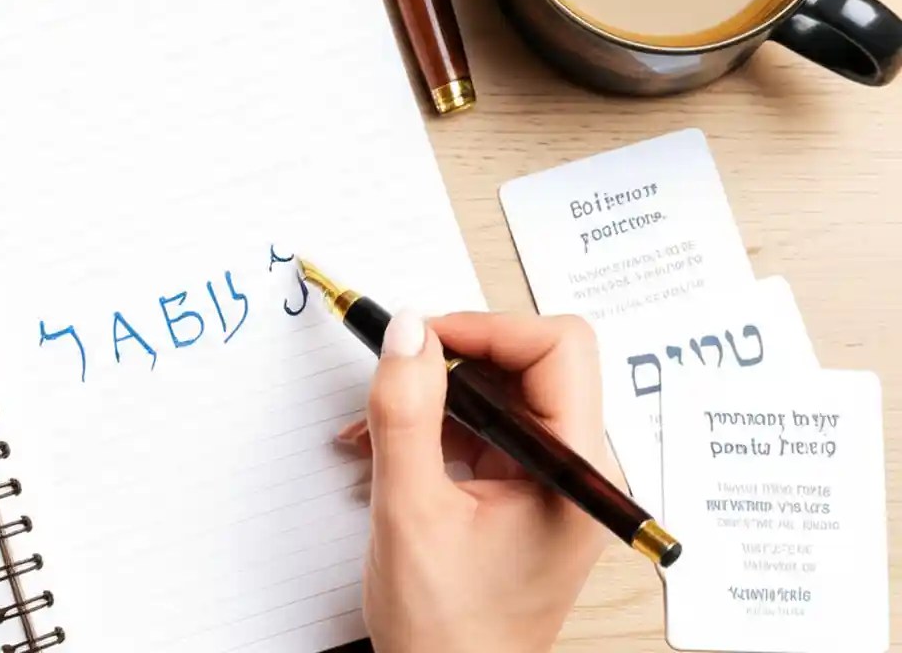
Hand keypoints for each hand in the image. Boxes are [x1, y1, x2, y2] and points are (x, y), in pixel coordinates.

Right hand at [338, 312, 617, 652]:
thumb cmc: (447, 630)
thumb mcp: (411, 512)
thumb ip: (406, 413)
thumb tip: (408, 331)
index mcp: (574, 471)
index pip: (559, 349)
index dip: (489, 328)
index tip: (424, 338)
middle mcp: (576, 468)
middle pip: (532, 363)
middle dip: (457, 357)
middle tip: (397, 369)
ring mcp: (551, 480)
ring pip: (502, 392)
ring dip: (437, 395)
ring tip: (375, 425)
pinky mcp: (524, 491)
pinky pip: (485, 429)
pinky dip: (435, 427)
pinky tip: (387, 449)